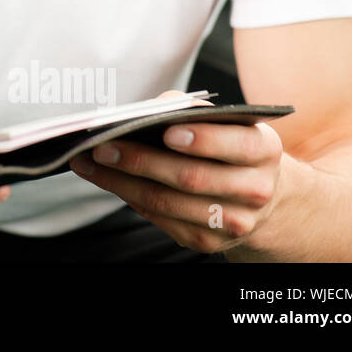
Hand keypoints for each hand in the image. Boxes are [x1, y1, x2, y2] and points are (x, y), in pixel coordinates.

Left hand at [66, 90, 282, 254]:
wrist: (260, 196)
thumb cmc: (228, 146)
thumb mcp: (224, 122)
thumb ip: (190, 110)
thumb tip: (147, 111)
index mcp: (263, 150)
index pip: (237, 146)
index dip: (203, 140)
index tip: (167, 131)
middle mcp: (255, 189)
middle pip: (191, 178)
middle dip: (140, 161)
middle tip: (102, 146)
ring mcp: (233, 221)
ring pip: (167, 203)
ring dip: (120, 182)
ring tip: (89, 163)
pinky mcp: (208, 241)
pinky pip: (160, 219)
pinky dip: (128, 198)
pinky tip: (106, 180)